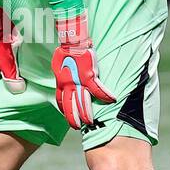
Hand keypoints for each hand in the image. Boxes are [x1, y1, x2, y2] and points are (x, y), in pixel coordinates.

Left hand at [52, 14, 115, 128]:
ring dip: (86, 114)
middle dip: (73, 119)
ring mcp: (79, 82)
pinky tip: (112, 100)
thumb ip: (61, 75)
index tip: (67, 117)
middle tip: (77, 127)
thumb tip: (60, 78)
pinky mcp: (89, 76)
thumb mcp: (57, 66)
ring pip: (83, 102)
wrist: (71, 41)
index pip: (61, 101)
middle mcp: (68, 85)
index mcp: (61, 83)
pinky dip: (105, 95)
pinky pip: (98, 89)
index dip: (64, 110)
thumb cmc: (65, 51)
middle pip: (71, 106)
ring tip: (90, 122)